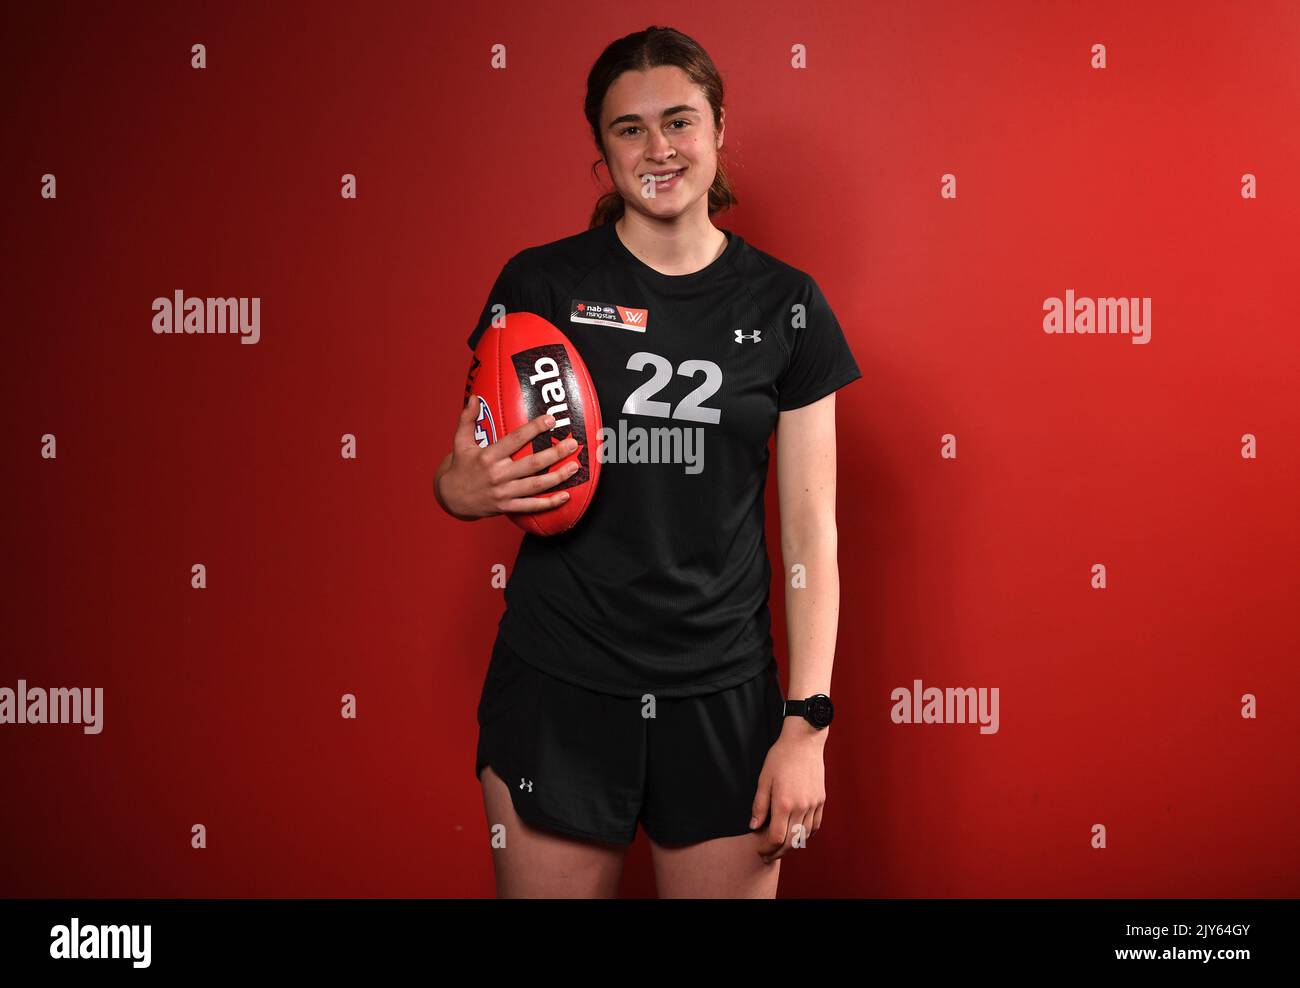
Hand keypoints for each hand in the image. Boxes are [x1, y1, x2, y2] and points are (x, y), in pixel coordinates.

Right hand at [435, 394, 579, 520]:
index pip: (515, 440)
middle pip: (532, 464)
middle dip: (555, 454)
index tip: (551, 419)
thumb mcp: (459, 441)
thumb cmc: (460, 467)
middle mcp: (498, 475)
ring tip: (575, 466)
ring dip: (558, 477)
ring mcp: (503, 493)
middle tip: (573, 444)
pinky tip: (566, 496)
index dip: (534, 429)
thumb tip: (474, 397)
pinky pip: (531, 506)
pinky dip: (549, 503)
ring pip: (535, 486)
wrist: (451, 498)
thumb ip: (467, 418)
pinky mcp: (507, 507)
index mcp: (488, 456)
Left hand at [749, 724, 826, 862]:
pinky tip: (799, 835)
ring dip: (792, 845)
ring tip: (781, 848)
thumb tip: (754, 826)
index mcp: (784, 803)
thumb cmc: (781, 757)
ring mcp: (813, 804)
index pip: (776, 838)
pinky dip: (807, 834)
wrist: (804, 742)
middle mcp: (801, 807)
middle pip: (791, 841)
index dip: (767, 848)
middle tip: (768, 856)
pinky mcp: (821, 800)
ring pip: (804, 835)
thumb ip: (759, 805)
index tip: (760, 850)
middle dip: (778, 852)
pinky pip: (816, 825)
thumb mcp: (763, 779)